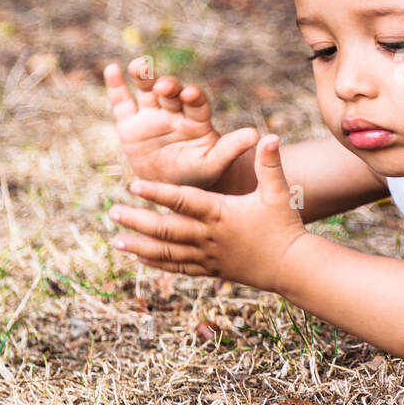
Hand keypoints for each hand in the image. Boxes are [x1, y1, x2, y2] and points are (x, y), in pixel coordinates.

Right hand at [104, 58, 255, 188]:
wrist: (170, 188)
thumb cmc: (198, 176)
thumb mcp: (214, 163)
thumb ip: (231, 148)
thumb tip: (256, 134)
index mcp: (197, 118)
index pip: (196, 102)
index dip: (194, 97)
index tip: (192, 94)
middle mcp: (175, 111)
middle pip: (171, 92)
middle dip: (169, 86)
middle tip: (166, 86)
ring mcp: (151, 114)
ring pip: (147, 90)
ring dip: (144, 75)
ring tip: (140, 66)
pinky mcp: (129, 124)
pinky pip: (122, 102)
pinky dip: (116, 85)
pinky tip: (112, 69)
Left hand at [108, 133, 306, 291]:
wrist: (291, 266)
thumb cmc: (285, 225)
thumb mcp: (278, 192)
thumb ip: (270, 163)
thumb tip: (271, 135)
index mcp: (221, 213)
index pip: (183, 201)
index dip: (158, 193)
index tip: (133, 185)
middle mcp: (209, 236)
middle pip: (166, 229)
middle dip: (137, 221)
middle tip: (112, 212)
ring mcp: (207, 256)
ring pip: (166, 252)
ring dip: (139, 246)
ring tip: (116, 241)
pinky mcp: (210, 270)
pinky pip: (178, 268)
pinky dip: (158, 263)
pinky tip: (140, 258)